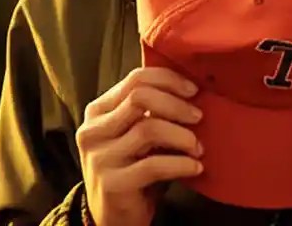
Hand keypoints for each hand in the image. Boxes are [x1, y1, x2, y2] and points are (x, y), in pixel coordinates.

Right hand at [75, 67, 203, 225]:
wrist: (111, 215)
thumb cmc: (132, 166)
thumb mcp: (136, 133)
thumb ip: (151, 110)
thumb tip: (192, 89)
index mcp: (98, 111)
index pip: (135, 79)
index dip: (169, 80)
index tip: (193, 91)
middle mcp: (93, 131)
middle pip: (140, 97)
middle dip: (177, 104)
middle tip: (198, 116)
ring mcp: (100, 158)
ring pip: (149, 129)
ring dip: (183, 136)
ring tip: (198, 147)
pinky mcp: (113, 184)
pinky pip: (154, 165)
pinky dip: (181, 164)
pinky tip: (195, 167)